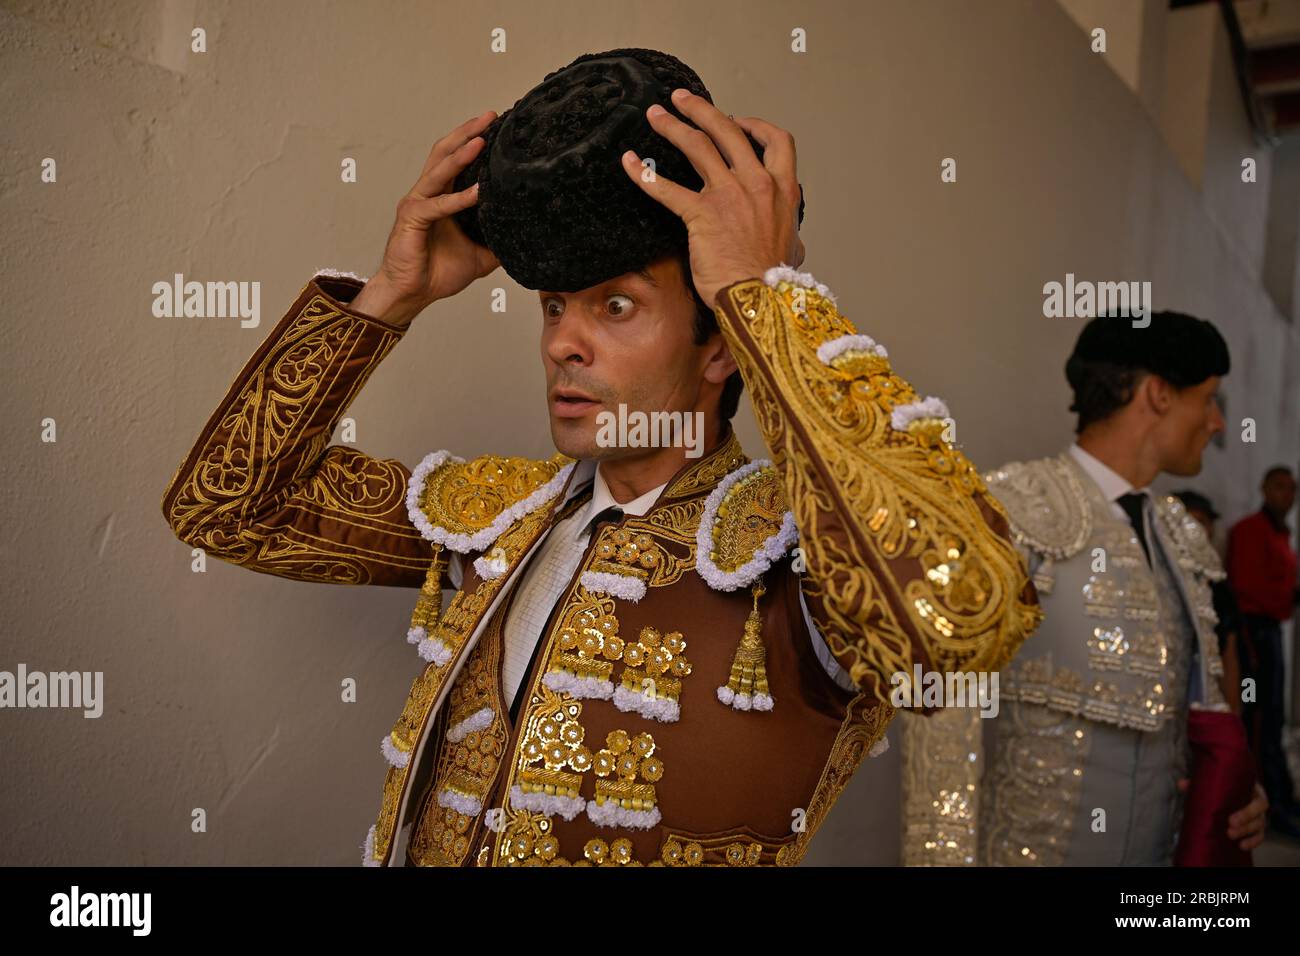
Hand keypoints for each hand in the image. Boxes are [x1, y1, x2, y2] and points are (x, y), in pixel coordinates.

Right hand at [353, 111, 500, 325]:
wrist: (413, 293)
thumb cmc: (437, 272)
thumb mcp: (481, 256)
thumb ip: (499, 242)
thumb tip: (529, 237)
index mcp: (441, 197)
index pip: (457, 160)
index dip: (473, 141)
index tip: (497, 126)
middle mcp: (428, 193)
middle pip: (445, 152)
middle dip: (467, 132)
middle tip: (490, 116)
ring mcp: (418, 203)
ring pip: (439, 170)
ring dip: (461, 153)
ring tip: (481, 139)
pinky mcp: (412, 219)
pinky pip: (438, 205)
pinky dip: (458, 198)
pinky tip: (478, 192)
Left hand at [618, 88, 804, 308]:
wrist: (761, 300)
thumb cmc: (773, 280)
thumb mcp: (793, 249)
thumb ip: (790, 233)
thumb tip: (794, 240)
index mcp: (783, 190)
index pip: (776, 140)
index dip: (754, 125)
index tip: (737, 121)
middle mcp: (757, 184)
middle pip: (728, 131)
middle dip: (702, 109)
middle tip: (682, 100)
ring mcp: (729, 195)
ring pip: (698, 146)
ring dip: (673, 126)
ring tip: (655, 115)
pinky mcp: (701, 214)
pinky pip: (666, 187)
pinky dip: (644, 173)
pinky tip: (629, 163)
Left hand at [1177, 777, 1267, 849]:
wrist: (1232, 787)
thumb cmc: (1225, 784)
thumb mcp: (1215, 781)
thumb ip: (1199, 782)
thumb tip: (1181, 784)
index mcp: (1252, 789)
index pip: (1258, 800)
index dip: (1247, 812)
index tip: (1230, 819)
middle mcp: (1258, 802)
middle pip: (1259, 815)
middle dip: (1245, 823)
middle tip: (1229, 827)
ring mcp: (1259, 815)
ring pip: (1259, 826)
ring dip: (1246, 832)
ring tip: (1230, 836)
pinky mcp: (1257, 826)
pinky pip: (1259, 836)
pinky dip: (1252, 842)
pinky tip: (1241, 846)